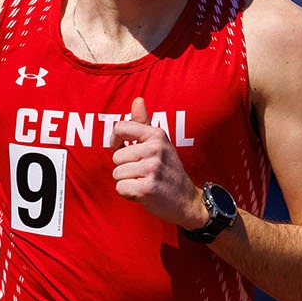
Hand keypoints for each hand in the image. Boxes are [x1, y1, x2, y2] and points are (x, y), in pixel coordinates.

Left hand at [111, 96, 204, 227]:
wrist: (187, 200)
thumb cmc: (168, 170)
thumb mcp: (159, 143)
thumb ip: (143, 123)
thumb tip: (137, 100)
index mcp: (156, 135)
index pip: (121, 127)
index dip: (115, 141)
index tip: (122, 149)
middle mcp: (155, 149)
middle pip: (116, 157)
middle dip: (125, 168)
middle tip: (143, 173)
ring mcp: (151, 168)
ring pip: (117, 174)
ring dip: (127, 182)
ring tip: (144, 182)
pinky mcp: (147, 188)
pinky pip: (120, 188)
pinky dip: (128, 194)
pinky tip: (143, 193)